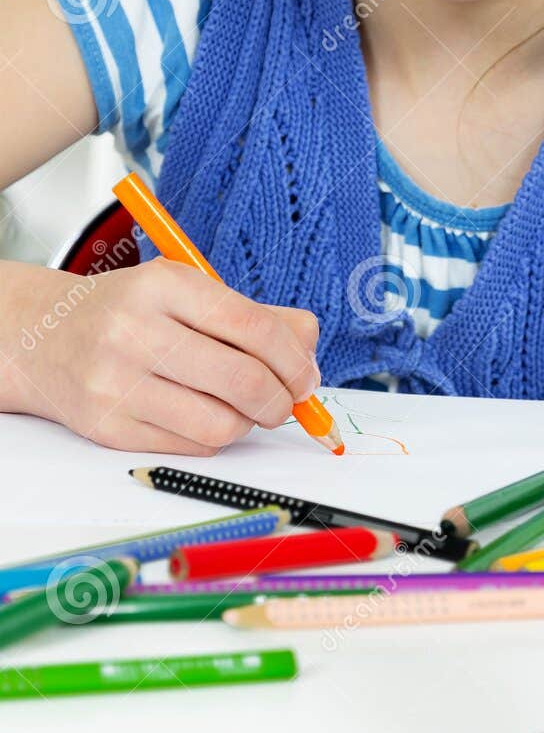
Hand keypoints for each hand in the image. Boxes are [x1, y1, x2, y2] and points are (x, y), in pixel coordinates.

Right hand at [7, 258, 320, 454]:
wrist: (45, 338)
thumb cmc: (134, 313)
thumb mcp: (188, 292)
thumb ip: (256, 315)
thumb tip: (309, 344)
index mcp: (165, 285)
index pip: (253, 326)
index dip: (294, 359)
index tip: (307, 377)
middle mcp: (136, 331)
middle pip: (242, 379)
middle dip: (280, 399)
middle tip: (285, 401)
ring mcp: (118, 383)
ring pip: (221, 423)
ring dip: (247, 422)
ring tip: (241, 407)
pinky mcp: (109, 428)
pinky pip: (192, 447)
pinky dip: (215, 437)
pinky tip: (204, 416)